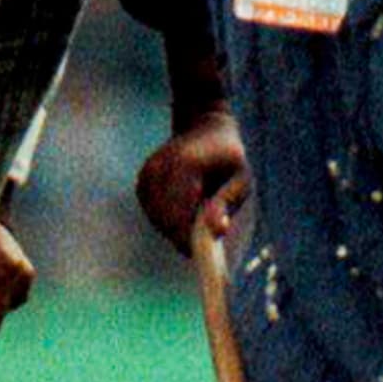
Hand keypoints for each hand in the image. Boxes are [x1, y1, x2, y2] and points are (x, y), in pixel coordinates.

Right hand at [137, 110, 249, 255]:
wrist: (205, 127)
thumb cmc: (229, 156)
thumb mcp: (240, 178)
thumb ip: (227, 203)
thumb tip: (217, 232)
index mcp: (186, 166)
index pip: (180, 213)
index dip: (187, 239)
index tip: (196, 254)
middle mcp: (161, 168)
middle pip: (164, 218)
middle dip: (179, 236)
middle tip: (196, 247)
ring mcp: (148, 173)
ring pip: (156, 216)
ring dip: (172, 228)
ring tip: (192, 224)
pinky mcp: (142, 178)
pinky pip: (151, 210)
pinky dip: (165, 218)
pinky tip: (181, 212)